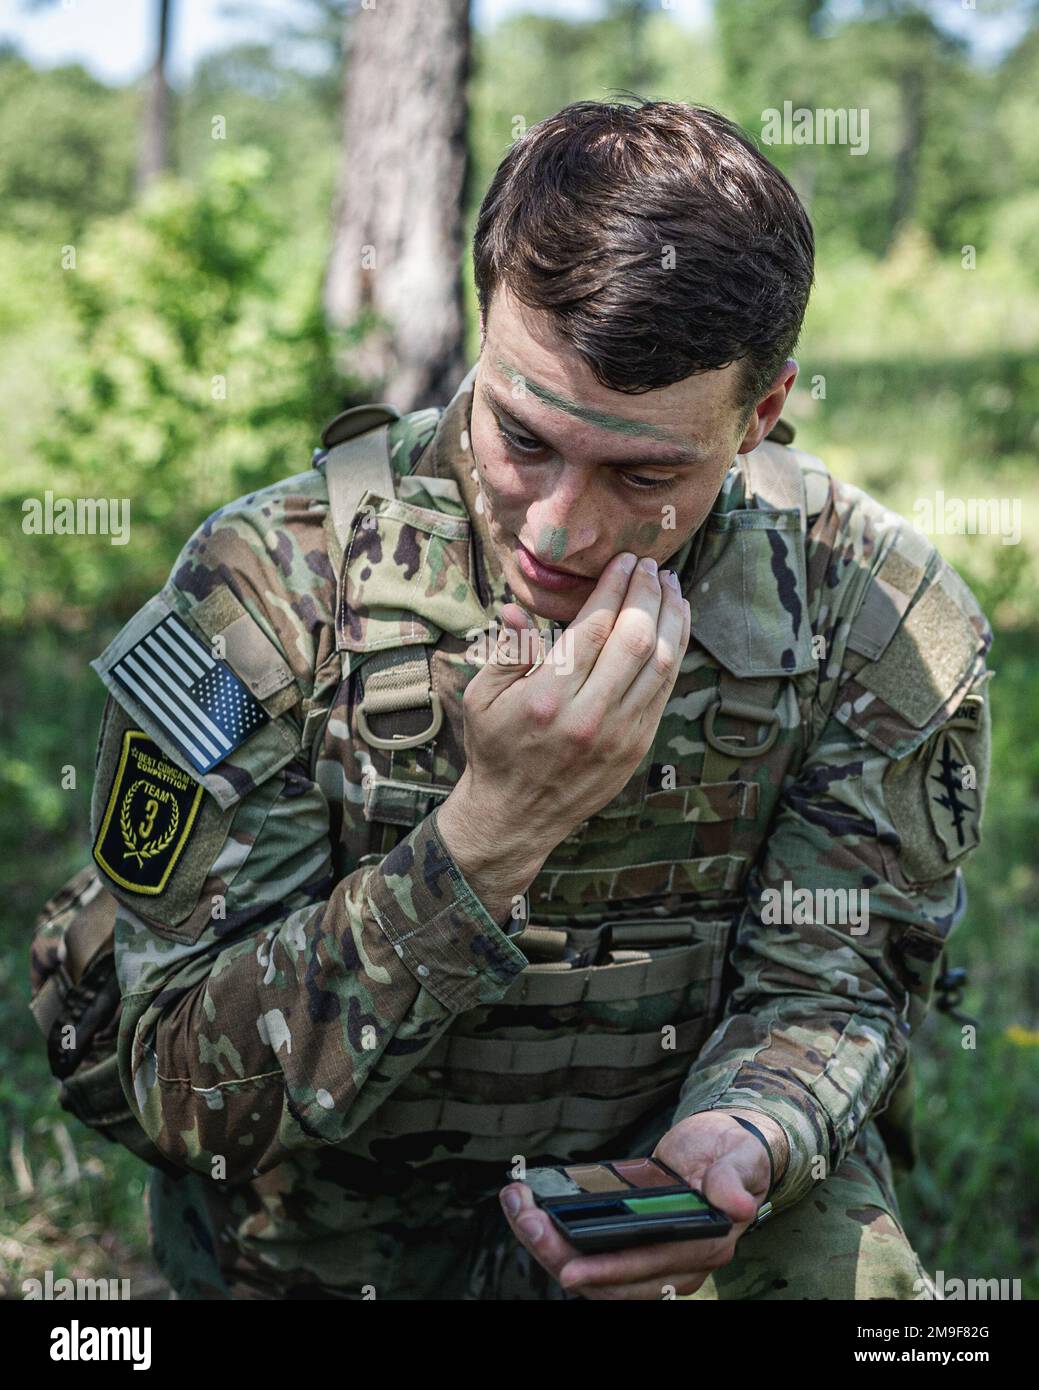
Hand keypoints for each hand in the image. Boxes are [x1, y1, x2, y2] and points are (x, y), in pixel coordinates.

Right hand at [437, 552, 690, 913]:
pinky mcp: (638, 747)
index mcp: (547, 699)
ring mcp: (620, 735)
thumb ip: (507, 652)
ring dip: (671, 618)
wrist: (516, 816)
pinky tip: (675, 625)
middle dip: (648, 594)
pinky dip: (676, 651)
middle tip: (650, 566)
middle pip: (636, 640)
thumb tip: (517, 610)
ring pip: (662, 663)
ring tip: (669, 586)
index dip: (615, 588)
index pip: (594, 629)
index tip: (624, 561)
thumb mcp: (483, 698)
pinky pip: (666, 689)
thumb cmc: (495, 749)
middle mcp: (589, 717)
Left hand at [498, 1110, 785, 1299]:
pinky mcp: (632, 1249)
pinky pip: (590, 1256)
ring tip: (520, 1210)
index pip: (648, 1267)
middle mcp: (676, 1266)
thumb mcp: (740, 1157)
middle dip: (560, 1255)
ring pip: (592, 1273)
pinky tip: (530, 1212)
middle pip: (609, 1279)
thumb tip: (738, 1205)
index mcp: (703, 1245)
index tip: (568, 1268)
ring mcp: (652, 1262)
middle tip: (526, 1220)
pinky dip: (557, 1238)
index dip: (607, 1271)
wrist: (727, 1150)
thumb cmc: (733, 1154)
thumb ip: (734, 1180)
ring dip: (550, 1248)